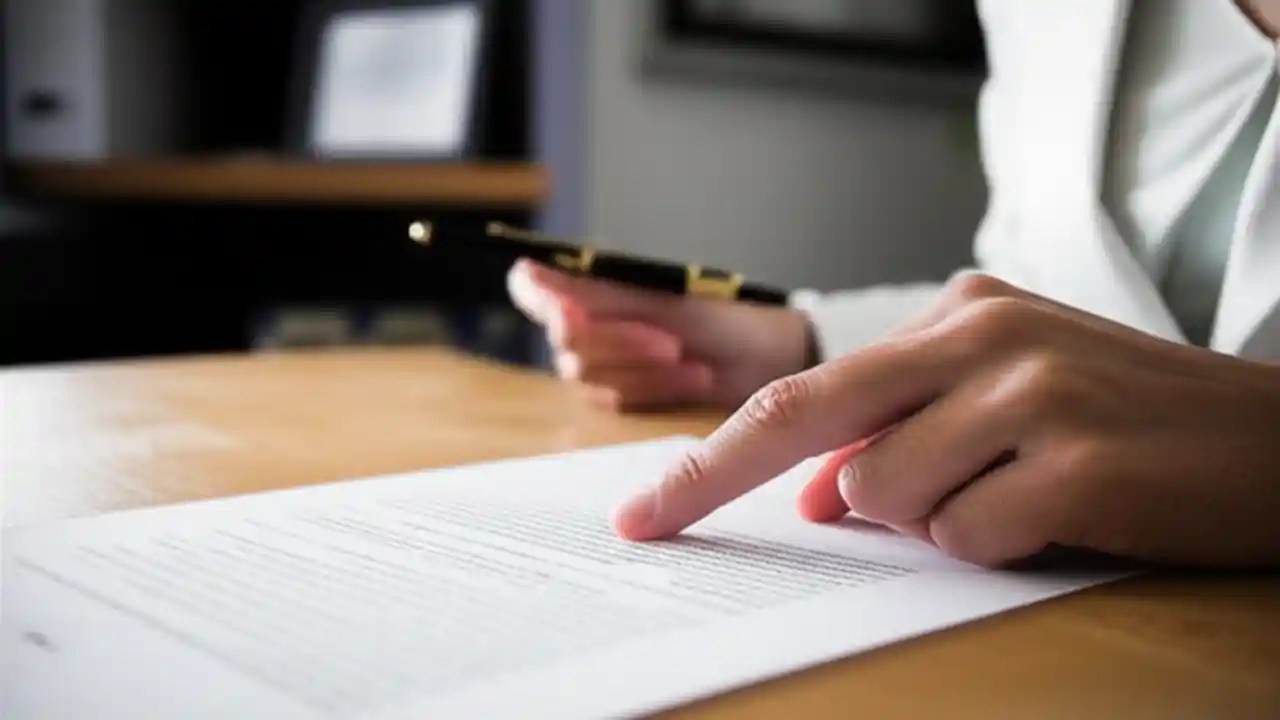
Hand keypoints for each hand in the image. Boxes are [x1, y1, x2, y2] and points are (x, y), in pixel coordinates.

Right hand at [507, 259, 813, 410]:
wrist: (770, 358)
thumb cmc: (721, 318)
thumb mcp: (661, 302)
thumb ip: (594, 291)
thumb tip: (526, 272)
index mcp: (590, 284)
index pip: (528, 288)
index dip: (545, 303)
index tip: (579, 314)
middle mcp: (587, 321)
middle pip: (566, 341)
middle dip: (624, 344)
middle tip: (675, 342)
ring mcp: (604, 359)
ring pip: (589, 378)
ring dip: (646, 372)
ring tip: (694, 361)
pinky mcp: (623, 393)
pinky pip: (615, 403)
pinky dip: (657, 391)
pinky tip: (694, 379)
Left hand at [612, 273, 1279, 567]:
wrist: (1275, 439)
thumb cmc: (1124, 425)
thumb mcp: (1003, 407)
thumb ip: (901, 438)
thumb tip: (812, 498)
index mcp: (960, 313)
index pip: (806, 389)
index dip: (715, 452)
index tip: (649, 503)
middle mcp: (985, 336)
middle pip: (807, 418)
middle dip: (712, 478)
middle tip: (649, 520)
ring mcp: (1031, 392)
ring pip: (886, 496)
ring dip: (929, 520)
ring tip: (1013, 494)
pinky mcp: (1076, 461)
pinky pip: (965, 537)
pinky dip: (992, 546)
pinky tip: (1057, 512)